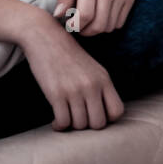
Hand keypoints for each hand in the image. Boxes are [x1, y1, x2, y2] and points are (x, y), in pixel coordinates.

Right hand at [20, 15, 123, 129]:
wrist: (45, 37)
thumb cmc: (68, 56)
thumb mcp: (92, 69)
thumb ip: (100, 88)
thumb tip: (104, 116)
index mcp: (104, 79)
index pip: (117, 111)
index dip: (107, 119)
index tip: (94, 116)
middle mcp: (92, 85)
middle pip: (98, 123)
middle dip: (87, 126)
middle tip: (78, 118)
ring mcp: (75, 90)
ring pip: (80, 125)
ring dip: (71, 125)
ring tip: (66, 117)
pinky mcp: (56, 94)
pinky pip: (63, 122)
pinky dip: (59, 125)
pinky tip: (56, 120)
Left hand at [52, 0, 134, 35]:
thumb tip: (58, 16)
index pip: (85, 15)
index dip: (75, 26)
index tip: (69, 25)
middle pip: (99, 25)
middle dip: (86, 31)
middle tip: (78, 27)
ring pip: (110, 25)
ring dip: (98, 29)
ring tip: (89, 21)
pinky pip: (121, 21)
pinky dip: (110, 24)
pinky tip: (101, 15)